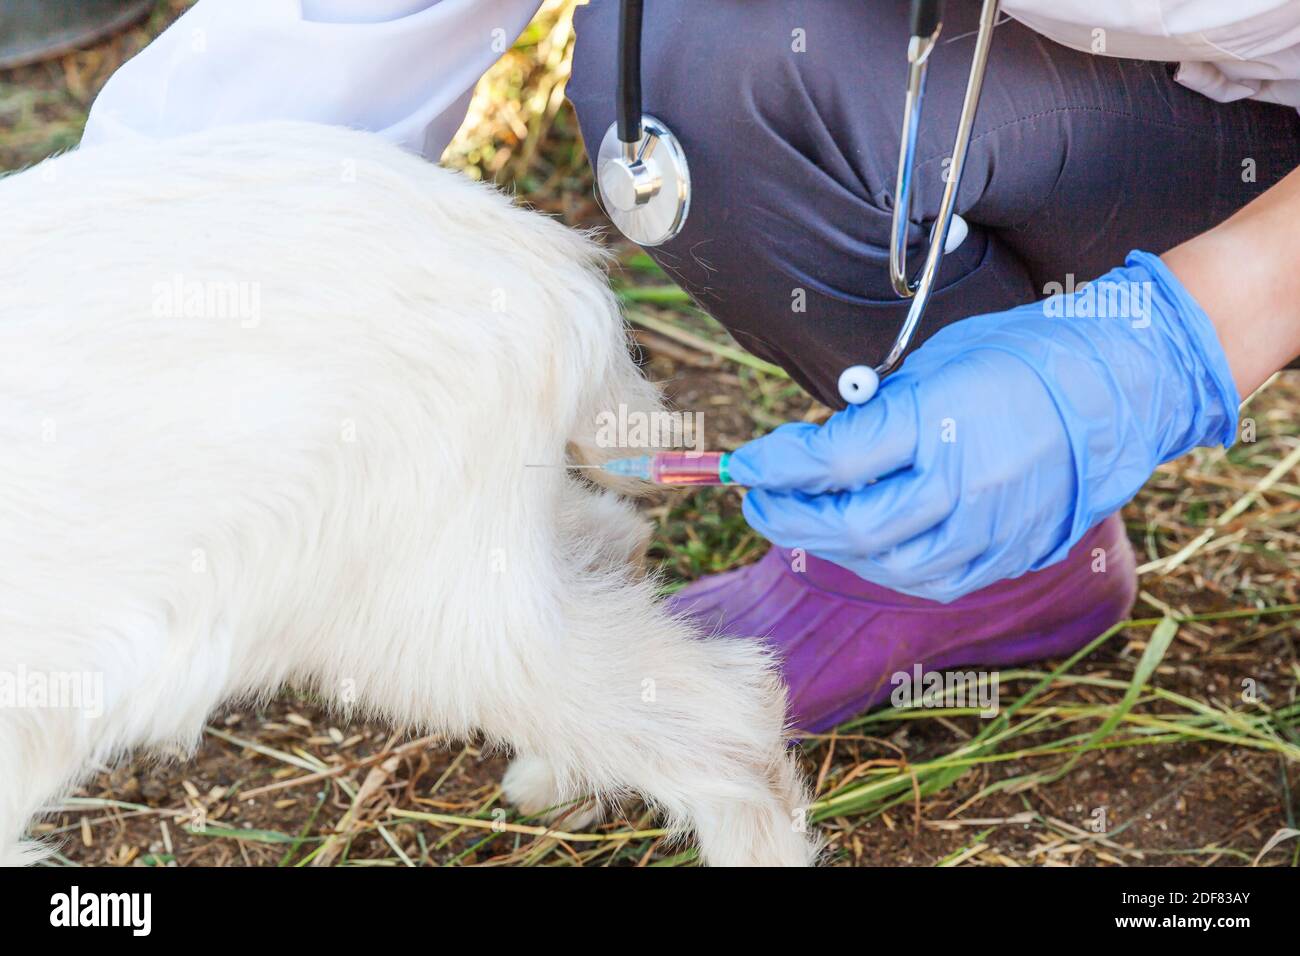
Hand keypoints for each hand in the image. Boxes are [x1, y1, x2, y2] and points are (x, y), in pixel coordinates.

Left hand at [729, 251, 1239, 602]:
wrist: (1114, 386)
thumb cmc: (1016, 359)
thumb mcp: (930, 365)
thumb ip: (872, 414)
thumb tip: (816, 450)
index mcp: (933, 423)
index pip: (828, 462)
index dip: (774, 466)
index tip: (746, 461)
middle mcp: (956, 485)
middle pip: (847, 525)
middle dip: (787, 516)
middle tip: (757, 500)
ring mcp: (983, 527)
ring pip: (882, 563)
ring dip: (828, 546)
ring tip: (800, 523)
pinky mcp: (1003, 554)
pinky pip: (928, 579)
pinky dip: (881, 566)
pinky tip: (859, 545)